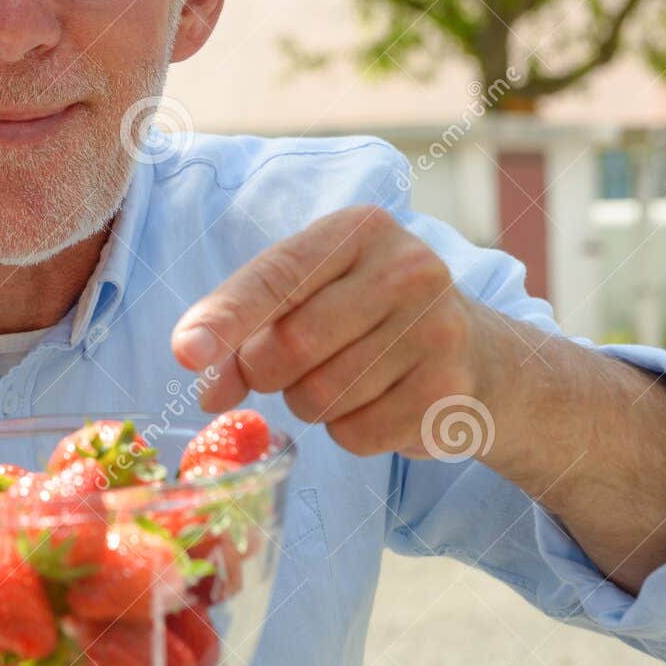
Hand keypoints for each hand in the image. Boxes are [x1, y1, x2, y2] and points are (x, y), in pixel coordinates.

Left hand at [170, 205, 491, 458]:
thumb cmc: (368, 320)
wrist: (479, 357)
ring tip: (346, 378)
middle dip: (265, 372)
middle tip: (282, 370)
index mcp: (360, 230)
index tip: (185, 354)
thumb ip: (247, 331)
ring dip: (309, 404)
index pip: (275, 277)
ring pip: (318, 397)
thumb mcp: (310, 297)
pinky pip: (355, 435)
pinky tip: (380, 404)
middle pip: (289, 346)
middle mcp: (407, 270)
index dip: (225, 319)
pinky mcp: (448, 392)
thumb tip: (208, 390)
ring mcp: (436, 330)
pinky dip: (348, 433)